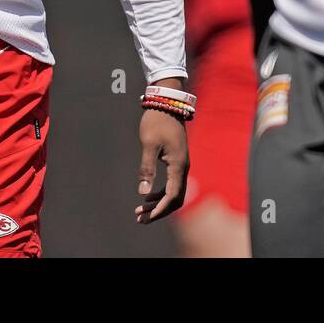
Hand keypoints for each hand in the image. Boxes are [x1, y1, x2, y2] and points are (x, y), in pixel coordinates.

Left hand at [134, 94, 189, 223]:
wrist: (167, 104)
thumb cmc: (157, 122)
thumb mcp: (148, 145)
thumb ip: (146, 169)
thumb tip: (142, 192)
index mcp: (178, 165)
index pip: (172, 196)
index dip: (160, 209)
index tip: (146, 217)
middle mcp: (183, 168)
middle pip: (175, 198)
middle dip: (159, 210)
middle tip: (140, 218)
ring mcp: (181, 165)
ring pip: (173, 192)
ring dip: (158, 203)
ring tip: (140, 211)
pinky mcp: (176, 161)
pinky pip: (171, 183)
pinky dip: (160, 193)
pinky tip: (147, 196)